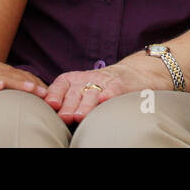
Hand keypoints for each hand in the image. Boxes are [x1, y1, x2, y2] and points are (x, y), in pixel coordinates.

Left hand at [45, 57, 167, 123]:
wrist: (140, 71)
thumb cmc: (107, 86)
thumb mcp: (87, 87)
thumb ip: (70, 100)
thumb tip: (53, 116)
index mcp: (78, 79)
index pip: (62, 83)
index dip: (55, 93)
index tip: (50, 104)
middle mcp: (90, 79)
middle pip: (76, 91)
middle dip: (68, 104)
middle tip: (63, 117)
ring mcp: (107, 82)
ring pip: (93, 93)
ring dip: (85, 105)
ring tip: (79, 116)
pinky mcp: (122, 86)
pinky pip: (114, 90)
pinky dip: (108, 95)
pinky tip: (104, 101)